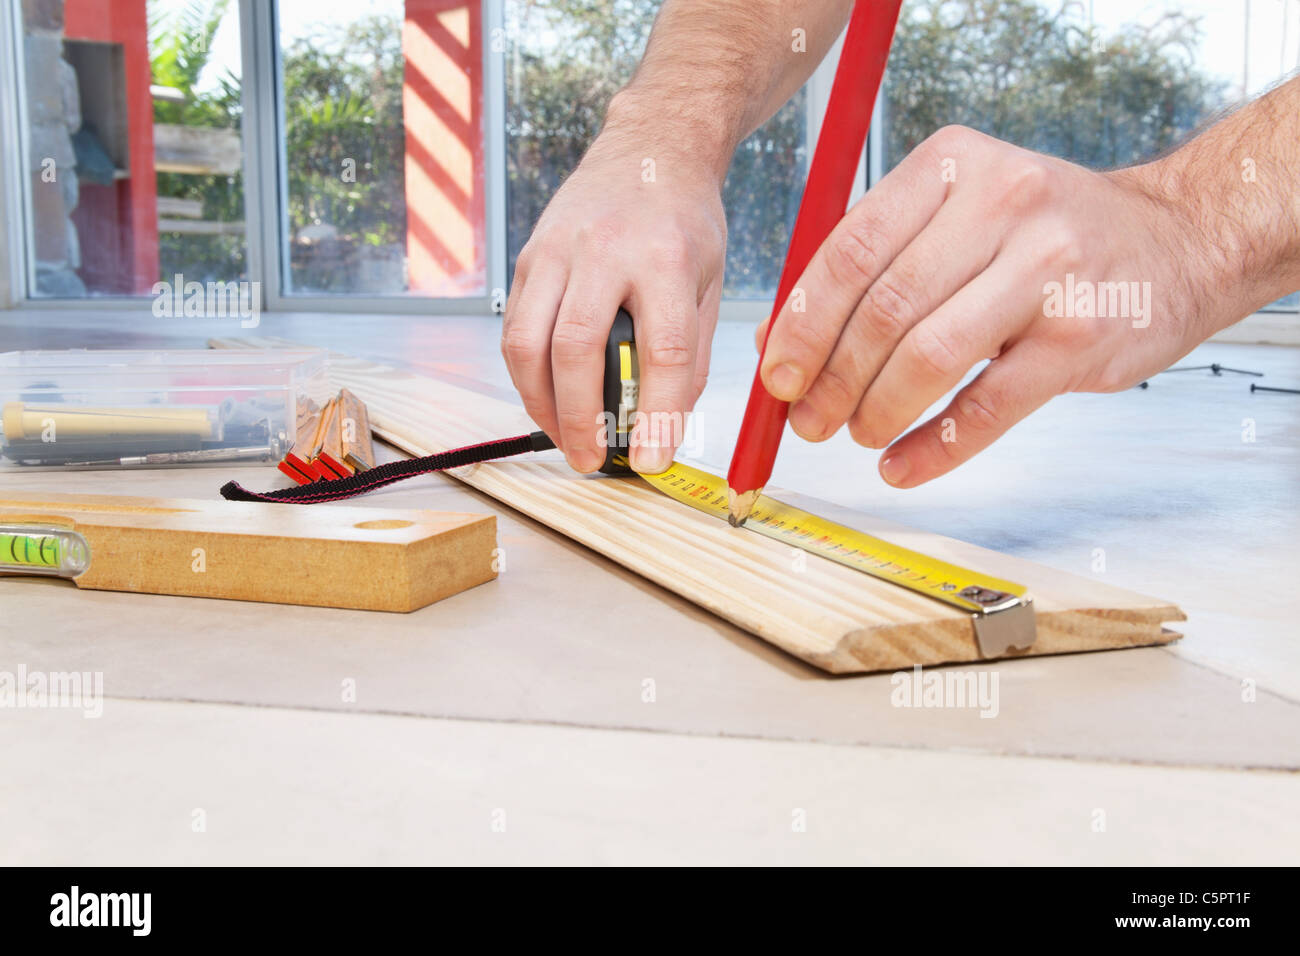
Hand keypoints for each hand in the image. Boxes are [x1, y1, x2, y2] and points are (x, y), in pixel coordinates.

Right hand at [502, 103, 726, 473]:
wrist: (649, 149)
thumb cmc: (683, 221)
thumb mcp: (710, 283)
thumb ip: (689, 354)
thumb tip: (663, 425)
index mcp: (667, 258)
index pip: (661, 349)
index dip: (654, 414)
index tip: (649, 460)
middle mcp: (605, 250)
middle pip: (577, 347)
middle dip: (580, 416)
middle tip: (592, 460)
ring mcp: (558, 250)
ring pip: (529, 342)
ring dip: (541, 403)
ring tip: (565, 439)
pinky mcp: (529, 256)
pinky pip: (515, 328)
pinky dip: (526, 375)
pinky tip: (548, 399)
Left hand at [757, 125, 1232, 487]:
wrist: (1177, 241)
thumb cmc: (1042, 236)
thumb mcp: (957, 214)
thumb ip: (873, 265)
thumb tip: (780, 340)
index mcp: (952, 165)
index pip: (850, 250)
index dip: (801, 324)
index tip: (776, 376)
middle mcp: (1002, 204)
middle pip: (884, 310)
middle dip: (831, 380)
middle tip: (808, 422)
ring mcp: (1048, 270)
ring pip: (928, 357)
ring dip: (875, 412)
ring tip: (856, 436)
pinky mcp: (1080, 337)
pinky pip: (986, 407)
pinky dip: (933, 448)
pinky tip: (901, 466)